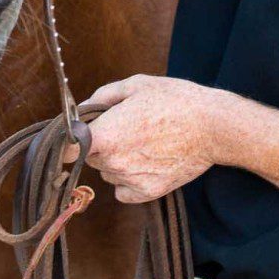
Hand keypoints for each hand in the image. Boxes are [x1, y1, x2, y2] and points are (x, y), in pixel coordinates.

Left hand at [73, 74, 220, 203]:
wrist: (213, 127)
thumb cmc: (174, 100)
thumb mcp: (135, 85)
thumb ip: (101, 97)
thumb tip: (83, 108)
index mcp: (105, 134)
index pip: (66, 149)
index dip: (65, 143)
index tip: (70, 139)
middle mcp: (113, 161)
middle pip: (90, 157)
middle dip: (101, 143)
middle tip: (126, 127)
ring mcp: (130, 180)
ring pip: (108, 171)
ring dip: (116, 160)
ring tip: (144, 142)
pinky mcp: (147, 193)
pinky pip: (123, 190)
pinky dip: (129, 180)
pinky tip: (147, 161)